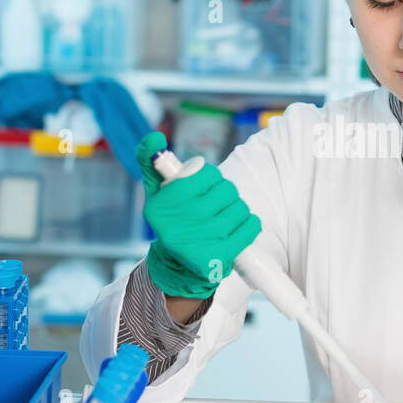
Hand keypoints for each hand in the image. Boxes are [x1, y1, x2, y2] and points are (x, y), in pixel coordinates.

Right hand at [136, 131, 260, 299]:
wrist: (177, 266)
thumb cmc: (171, 218)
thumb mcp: (156, 191)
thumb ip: (151, 160)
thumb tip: (154, 137)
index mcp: (161, 206)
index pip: (205, 174)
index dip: (211, 177)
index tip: (206, 185)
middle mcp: (177, 225)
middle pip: (225, 190)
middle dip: (226, 193)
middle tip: (218, 201)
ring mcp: (198, 244)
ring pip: (239, 208)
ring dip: (238, 209)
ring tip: (226, 216)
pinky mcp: (217, 259)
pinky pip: (250, 227)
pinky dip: (250, 224)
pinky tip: (240, 226)